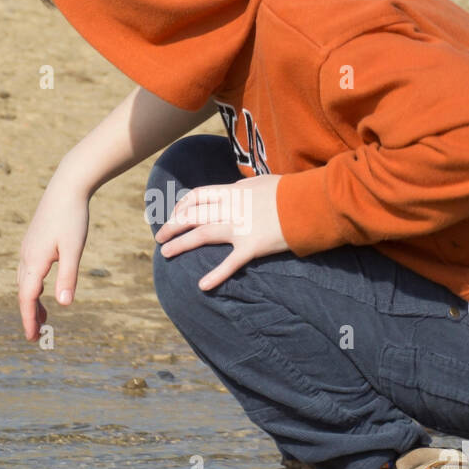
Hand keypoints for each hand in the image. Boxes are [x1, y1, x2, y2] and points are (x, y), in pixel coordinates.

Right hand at [17, 172, 88, 340]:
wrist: (67, 186)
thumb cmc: (72, 217)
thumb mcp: (74, 249)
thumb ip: (68, 277)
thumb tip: (64, 305)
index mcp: (34, 260)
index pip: (28, 298)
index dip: (29, 319)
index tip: (32, 338)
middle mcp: (26, 256)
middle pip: (23, 293)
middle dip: (29, 314)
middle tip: (37, 335)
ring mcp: (28, 248)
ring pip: (24, 282)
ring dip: (31, 301)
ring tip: (43, 318)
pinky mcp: (33, 242)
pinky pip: (28, 271)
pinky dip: (33, 286)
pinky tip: (43, 288)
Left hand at [154, 174, 287, 290]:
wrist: (308, 202)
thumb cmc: (289, 191)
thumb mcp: (261, 183)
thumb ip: (244, 188)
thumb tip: (235, 190)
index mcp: (232, 192)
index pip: (198, 196)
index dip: (182, 206)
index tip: (174, 214)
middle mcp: (230, 208)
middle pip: (193, 216)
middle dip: (173, 226)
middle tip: (160, 238)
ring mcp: (239, 227)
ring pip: (202, 235)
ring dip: (181, 244)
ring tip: (165, 254)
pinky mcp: (252, 246)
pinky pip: (230, 263)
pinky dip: (216, 275)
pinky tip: (202, 286)